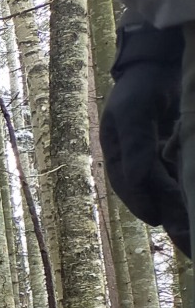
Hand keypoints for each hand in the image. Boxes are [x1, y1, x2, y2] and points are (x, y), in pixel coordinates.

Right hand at [102, 23, 189, 255]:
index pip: (132, 186)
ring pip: (170, 193)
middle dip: (172, 219)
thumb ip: (136, 146)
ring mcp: (156, 160)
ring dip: (182, 212)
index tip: (160, 221)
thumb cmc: (141, 87)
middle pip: (154, 197)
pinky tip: (193, 204)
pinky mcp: (174, 156)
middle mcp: (137, 164)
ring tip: (194, 236)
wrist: (161, 64)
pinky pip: (179, 178)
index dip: (147, 204)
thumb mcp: (133, 113)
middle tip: (188, 243)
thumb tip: (137, 179)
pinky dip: (187, 192)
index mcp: (119, 156)